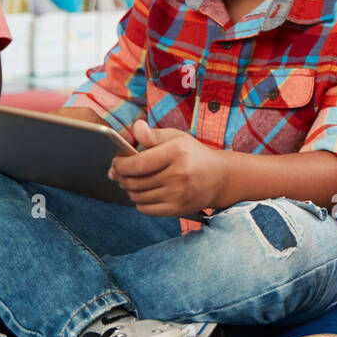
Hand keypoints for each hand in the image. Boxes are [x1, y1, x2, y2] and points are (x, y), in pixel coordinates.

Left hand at [108, 119, 227, 216]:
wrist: (220, 178)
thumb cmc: (194, 155)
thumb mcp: (177, 138)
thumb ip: (154, 134)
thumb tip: (136, 128)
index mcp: (177, 153)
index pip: (137, 164)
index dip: (120, 164)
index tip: (116, 162)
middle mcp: (178, 175)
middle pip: (134, 181)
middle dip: (121, 177)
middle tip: (120, 172)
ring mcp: (178, 194)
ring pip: (137, 196)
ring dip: (129, 189)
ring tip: (132, 181)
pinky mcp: (178, 209)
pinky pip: (145, 209)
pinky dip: (139, 201)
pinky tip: (143, 192)